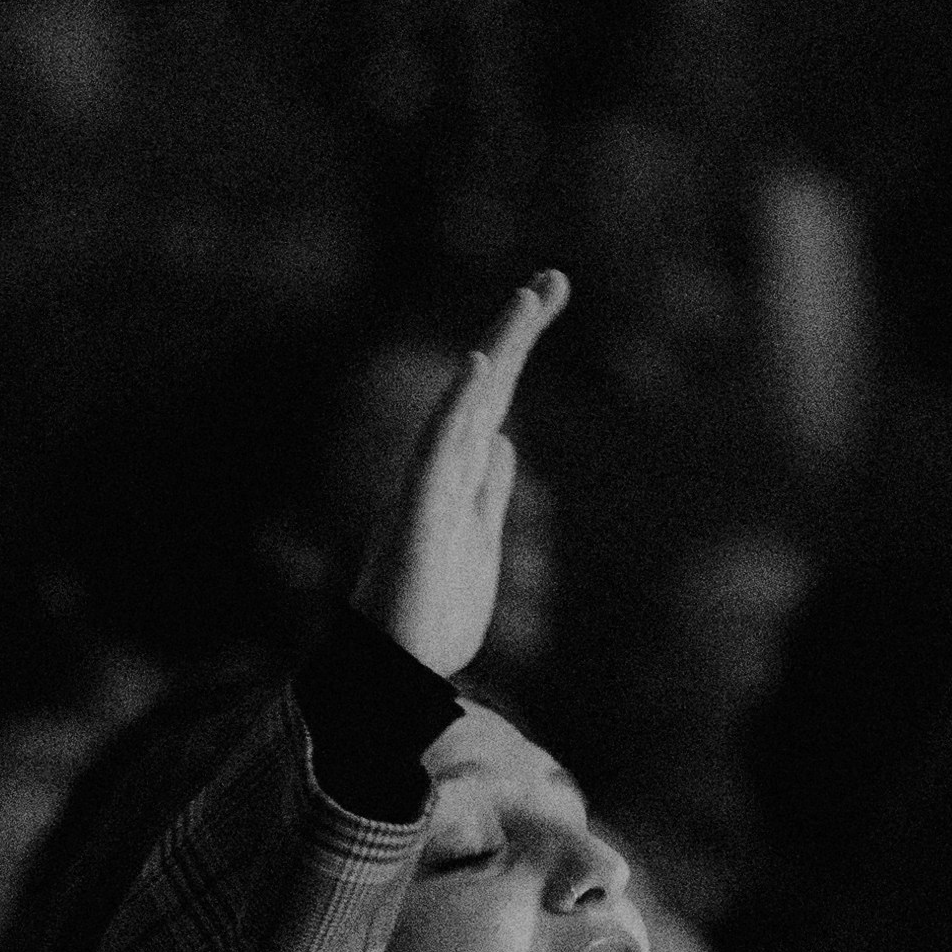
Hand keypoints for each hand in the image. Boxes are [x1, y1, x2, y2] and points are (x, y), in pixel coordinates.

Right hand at [350, 268, 569, 677]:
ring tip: (526, 300)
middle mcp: (442, 472)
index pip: (496, 402)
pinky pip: (435, 451)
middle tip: (555, 279)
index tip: (549, 298)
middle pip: (486, 390)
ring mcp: (427, 488)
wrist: (396, 672)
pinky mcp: (415, 514)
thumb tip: (505, 445)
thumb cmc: (430, 617)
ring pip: (465, 406)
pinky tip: (478, 365)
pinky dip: (455, 407)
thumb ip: (488, 494)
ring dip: (497, 352)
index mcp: (461, 478)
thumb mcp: (479, 546)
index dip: (519, 351)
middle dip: (519, 333)